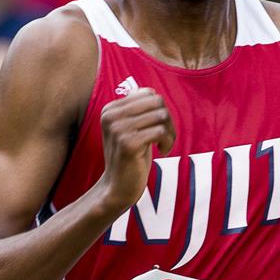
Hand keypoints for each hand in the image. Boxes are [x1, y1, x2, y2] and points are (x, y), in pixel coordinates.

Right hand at [94, 90, 174, 214]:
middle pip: (156, 102)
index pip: (148, 94)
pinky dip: (167, 142)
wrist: (117, 187)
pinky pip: (160, 131)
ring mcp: (118, 129)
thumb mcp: (131, 128)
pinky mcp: (128, 143)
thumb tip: (152, 92)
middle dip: (168, 119)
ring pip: (161, 115)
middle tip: (165, 137)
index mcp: (110, 109)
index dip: (160, 109)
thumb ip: (138, 110)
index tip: (158, 127)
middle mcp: (111, 116)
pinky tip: (162, 151)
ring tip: (164, 145)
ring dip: (170, 132)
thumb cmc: (130, 156)